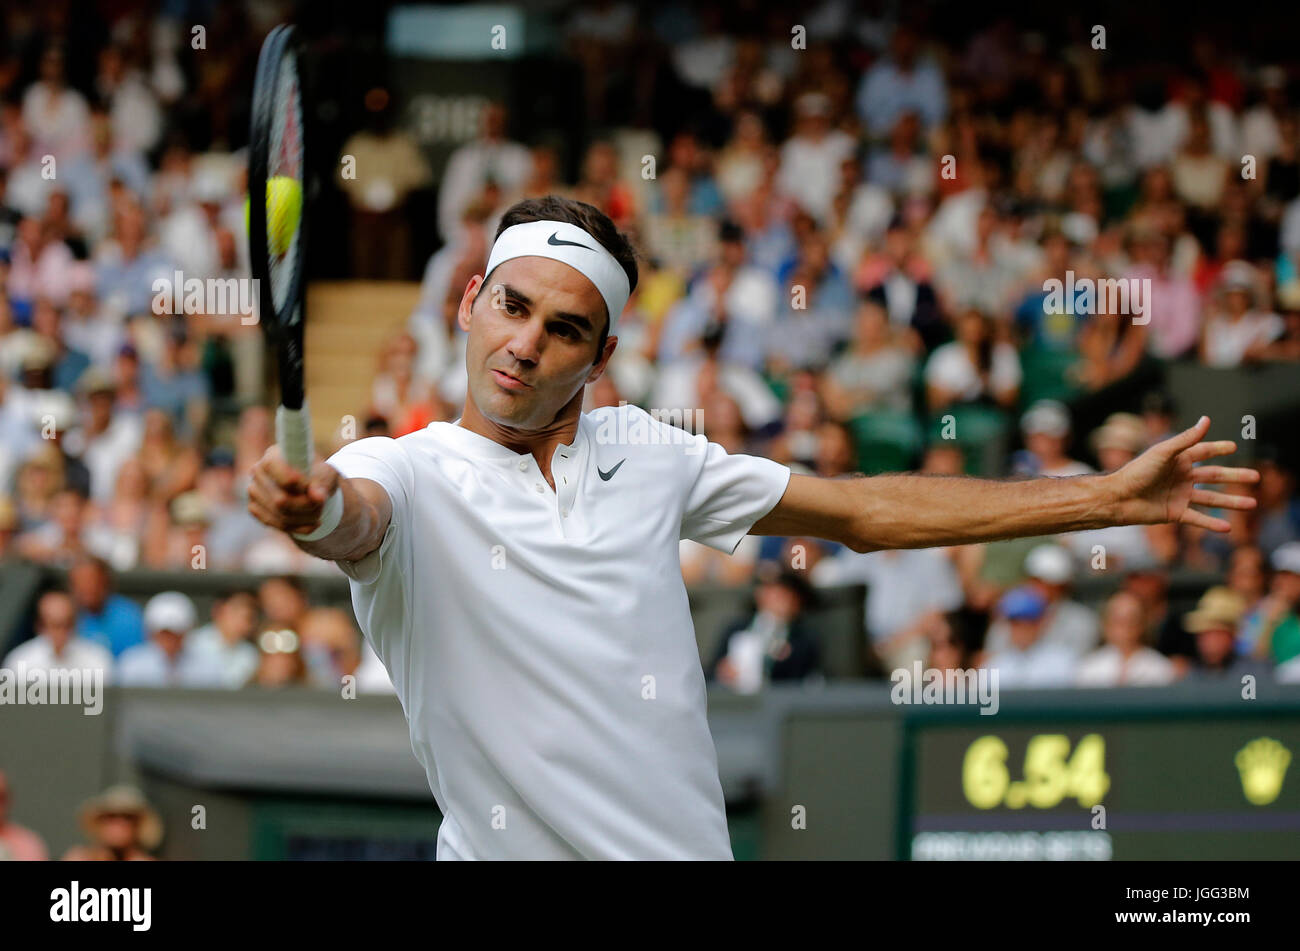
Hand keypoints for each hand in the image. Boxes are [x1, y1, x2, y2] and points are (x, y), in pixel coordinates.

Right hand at [247, 444, 340, 535]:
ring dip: (305, 518)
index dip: (301, 487)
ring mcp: (253, 491)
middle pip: (281, 501)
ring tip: (319, 511)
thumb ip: (321, 484)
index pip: (284, 478)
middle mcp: (257, 472)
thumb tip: (318, 498)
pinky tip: (312, 523)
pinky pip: (276, 525)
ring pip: (279, 516)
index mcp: (273, 456)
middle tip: (321, 503)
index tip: (313, 487)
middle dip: (306, 506)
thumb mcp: (325, 474)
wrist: (309, 481)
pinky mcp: (254, 508)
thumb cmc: (316, 473)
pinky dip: (298, 527)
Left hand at [1106, 416, 1257, 531]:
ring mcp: (1179, 496)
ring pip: (1211, 499)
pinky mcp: (1174, 513)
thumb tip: (1206, 420)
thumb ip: (1186, 439)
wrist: (1118, 498)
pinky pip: (1197, 519)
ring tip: (1252, 504)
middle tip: (1256, 476)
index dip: (1218, 448)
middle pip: (1214, 476)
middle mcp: (1181, 477)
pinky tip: (1228, 527)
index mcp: (1178, 460)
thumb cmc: (1137, 472)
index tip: (1233, 447)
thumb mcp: (1164, 452)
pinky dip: (1212, 524)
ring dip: (1231, 502)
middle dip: (1235, 476)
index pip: (1203, 452)